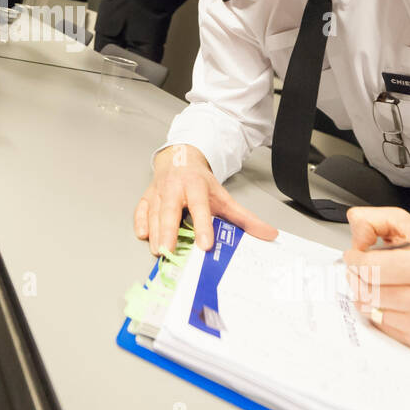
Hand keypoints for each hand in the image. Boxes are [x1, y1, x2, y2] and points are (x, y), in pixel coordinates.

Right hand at [134, 144, 277, 256]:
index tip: (205, 244)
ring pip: (154, 212)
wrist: (181, 158)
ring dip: (155, 232)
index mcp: (195, 186)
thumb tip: (269, 234)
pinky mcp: (148, 196)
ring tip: (158, 251)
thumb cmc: (200, 182)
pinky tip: (143, 234)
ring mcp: (159, 192)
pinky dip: (140, 221)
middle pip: (170, 210)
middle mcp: (175, 188)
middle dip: (169, 231)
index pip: (199, 207)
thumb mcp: (224, 197)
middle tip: (169, 251)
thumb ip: (245, 218)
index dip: (202, 226)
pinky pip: (141, 209)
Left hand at [343, 206, 409, 349]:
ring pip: (367, 308)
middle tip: (363, 267)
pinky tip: (393, 301)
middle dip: (356, 274)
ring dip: (364, 293)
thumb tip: (356, 228)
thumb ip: (380, 220)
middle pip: (366, 289)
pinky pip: (379, 325)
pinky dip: (378, 310)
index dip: (356, 258)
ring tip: (380, 282)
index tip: (356, 254)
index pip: (372, 267)